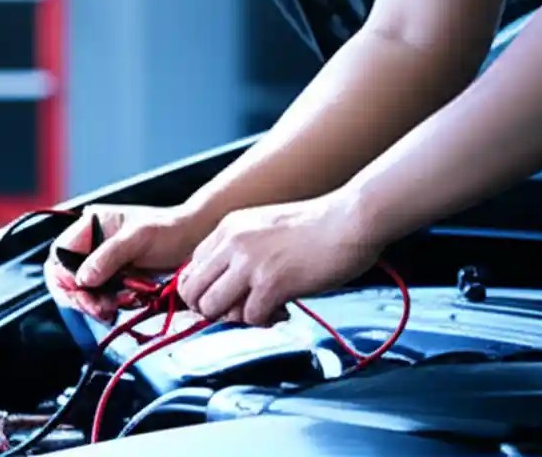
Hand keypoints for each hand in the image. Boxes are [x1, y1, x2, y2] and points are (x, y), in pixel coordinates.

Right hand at [45, 203, 218, 322]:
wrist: (196, 241)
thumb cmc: (170, 230)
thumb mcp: (138, 238)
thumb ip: (108, 256)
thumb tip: (83, 279)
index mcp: (90, 226)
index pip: (60, 253)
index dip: (65, 275)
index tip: (83, 290)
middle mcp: (91, 245)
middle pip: (66, 276)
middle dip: (80, 296)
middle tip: (99, 309)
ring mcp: (102, 265)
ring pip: (82, 292)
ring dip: (94, 305)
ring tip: (111, 310)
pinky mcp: (114, 281)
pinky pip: (99, 299)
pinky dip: (106, 307)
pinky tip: (118, 308)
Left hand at [176, 194, 382, 325]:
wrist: (350, 220)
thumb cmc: (316, 227)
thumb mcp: (264, 227)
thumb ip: (240, 251)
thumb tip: (227, 289)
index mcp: (227, 228)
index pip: (191, 269)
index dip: (205, 290)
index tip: (227, 298)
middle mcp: (232, 243)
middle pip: (192, 291)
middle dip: (212, 309)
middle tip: (239, 310)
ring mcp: (249, 263)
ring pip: (212, 308)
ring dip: (235, 317)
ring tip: (262, 310)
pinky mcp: (272, 283)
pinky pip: (249, 318)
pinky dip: (265, 321)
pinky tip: (284, 310)